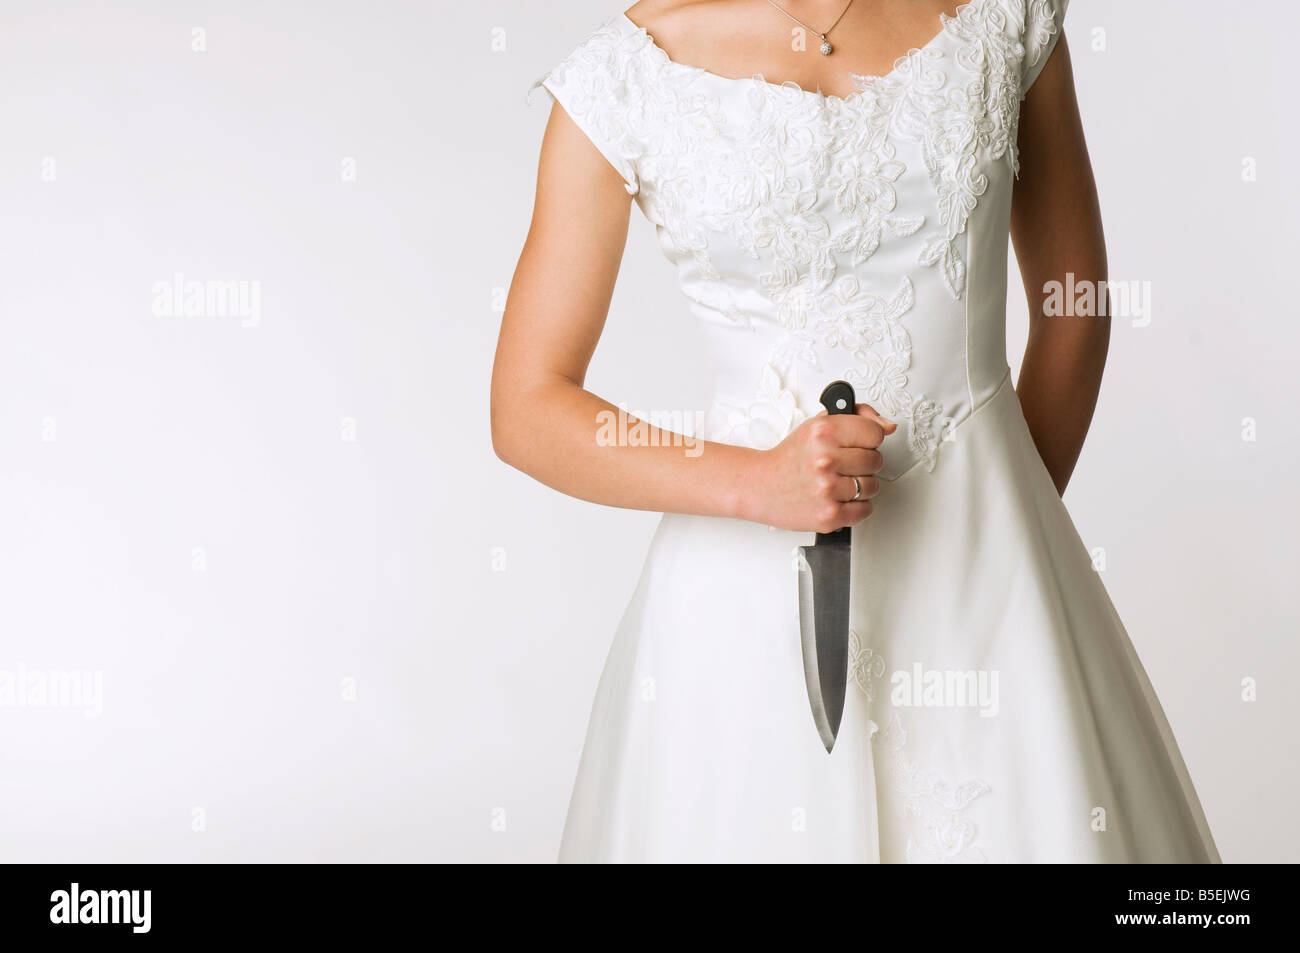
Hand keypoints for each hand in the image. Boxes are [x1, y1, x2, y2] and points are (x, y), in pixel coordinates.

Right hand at [740, 405, 897, 532]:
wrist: (762, 486)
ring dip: (860, 485)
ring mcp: (828, 490)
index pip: (875, 432)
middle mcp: (825, 460)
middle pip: (876, 460)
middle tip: (843, 464)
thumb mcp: (819, 425)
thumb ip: (856, 416)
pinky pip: (865, 510)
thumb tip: (887, 426)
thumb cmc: (791, 457)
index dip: (868, 438)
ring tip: (839, 481)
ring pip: (873, 486)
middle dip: (863, 462)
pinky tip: (839, 497)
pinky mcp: (830, 515)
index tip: (857, 443)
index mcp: (824, 432)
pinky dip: (856, 506)